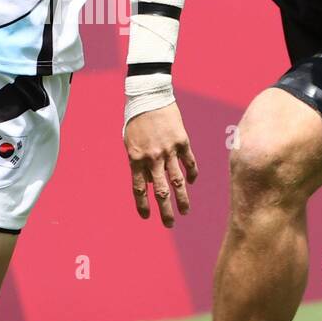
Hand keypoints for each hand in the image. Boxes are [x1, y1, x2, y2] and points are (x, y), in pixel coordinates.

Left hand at [124, 102, 197, 227]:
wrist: (149, 96)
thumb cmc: (135, 120)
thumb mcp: (130, 142)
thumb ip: (138, 162)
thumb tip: (147, 181)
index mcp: (136, 158)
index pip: (138, 188)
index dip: (142, 205)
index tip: (146, 217)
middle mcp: (153, 157)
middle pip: (160, 190)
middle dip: (165, 210)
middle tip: (169, 224)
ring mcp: (169, 150)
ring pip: (178, 180)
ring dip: (182, 198)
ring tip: (185, 211)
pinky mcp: (182, 141)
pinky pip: (189, 162)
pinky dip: (192, 174)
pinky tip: (191, 183)